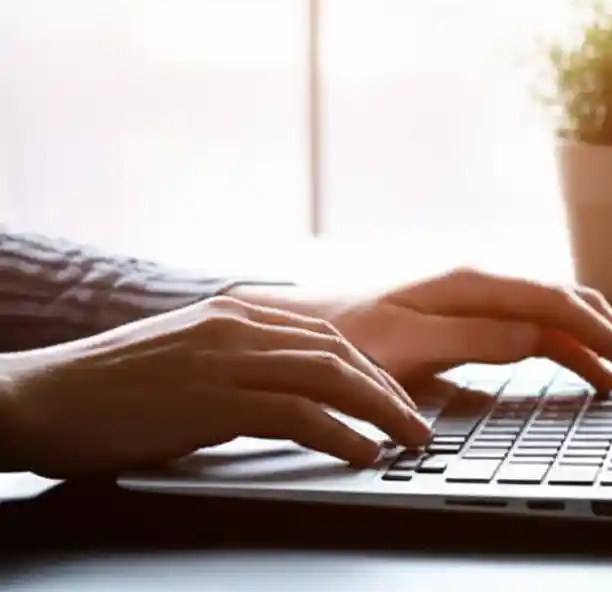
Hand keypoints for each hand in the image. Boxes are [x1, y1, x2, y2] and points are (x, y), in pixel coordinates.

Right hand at [0, 296, 430, 477]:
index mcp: (232, 312)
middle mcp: (235, 326)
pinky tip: (363, 453)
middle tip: (418, 420)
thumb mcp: (183, 358)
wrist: (39, 397)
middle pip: (339, 351)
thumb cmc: (106, 389)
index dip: (370, 365)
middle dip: (388, 387)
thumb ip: (235, 361)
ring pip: (329, 376)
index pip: (323, 333)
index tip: (397, 394)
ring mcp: (223, 360)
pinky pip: (296, 414)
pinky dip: (340, 433)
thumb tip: (284, 390)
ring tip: (409, 438)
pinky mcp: (211, 400)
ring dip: (381, 409)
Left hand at [231, 268, 611, 395]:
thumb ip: (474, 339)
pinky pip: (540, 331)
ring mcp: (481, 300)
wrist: (298, 332)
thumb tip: (538, 335)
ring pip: (563, 317)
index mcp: (472, 285)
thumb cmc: (342, 340)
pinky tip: (591, 373)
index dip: (609, 339)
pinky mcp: (474, 320)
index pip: (562, 307)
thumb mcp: (405, 346)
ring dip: (604, 346)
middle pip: (574, 306)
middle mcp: (484, 284)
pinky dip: (575, 351)